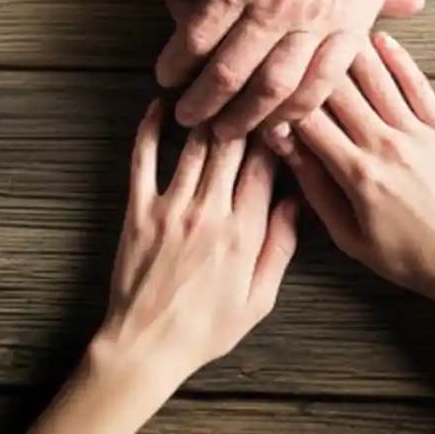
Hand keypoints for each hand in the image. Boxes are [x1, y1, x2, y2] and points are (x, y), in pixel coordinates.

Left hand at [95, 100, 298, 377]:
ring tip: (216, 86)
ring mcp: (171, 209)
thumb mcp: (260, 299)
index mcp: (244, 233)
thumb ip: (281, 247)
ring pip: (195, 146)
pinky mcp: (139, 212)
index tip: (281, 112)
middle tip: (252, 89)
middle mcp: (210, 213)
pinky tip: (159, 106)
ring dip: (207, 113)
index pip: (265, 167)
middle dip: (245, 115)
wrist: (147, 347)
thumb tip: (295, 201)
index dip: (274, 134)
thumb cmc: (206, 330)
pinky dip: (151, 129)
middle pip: (232, 147)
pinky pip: (144, 159)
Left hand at [155, 0, 429, 138]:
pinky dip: (300, 110)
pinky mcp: (354, 28)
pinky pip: (323, 82)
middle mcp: (280, 5)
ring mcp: (321, 21)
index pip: (197, 37)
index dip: (176, 65)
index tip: (164, 80)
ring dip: (247, 118)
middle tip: (188, 119)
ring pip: (276, 89)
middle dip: (203, 103)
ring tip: (226, 133)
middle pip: (231, 73)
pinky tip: (281, 122)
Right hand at [268, 33, 434, 309]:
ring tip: (329, 27)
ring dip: (350, 50)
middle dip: (310, 64)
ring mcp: (418, 134)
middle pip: (338, 92)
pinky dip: (399, 59)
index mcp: (357, 175)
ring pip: (376, 79)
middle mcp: (386, 146)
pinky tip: (380, 40)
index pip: (308, 122)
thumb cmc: (407, 258)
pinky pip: (418, 85)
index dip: (282, 101)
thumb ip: (316, 191)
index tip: (266, 86)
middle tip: (291, 40)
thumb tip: (286, 150)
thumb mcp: (350, 237)